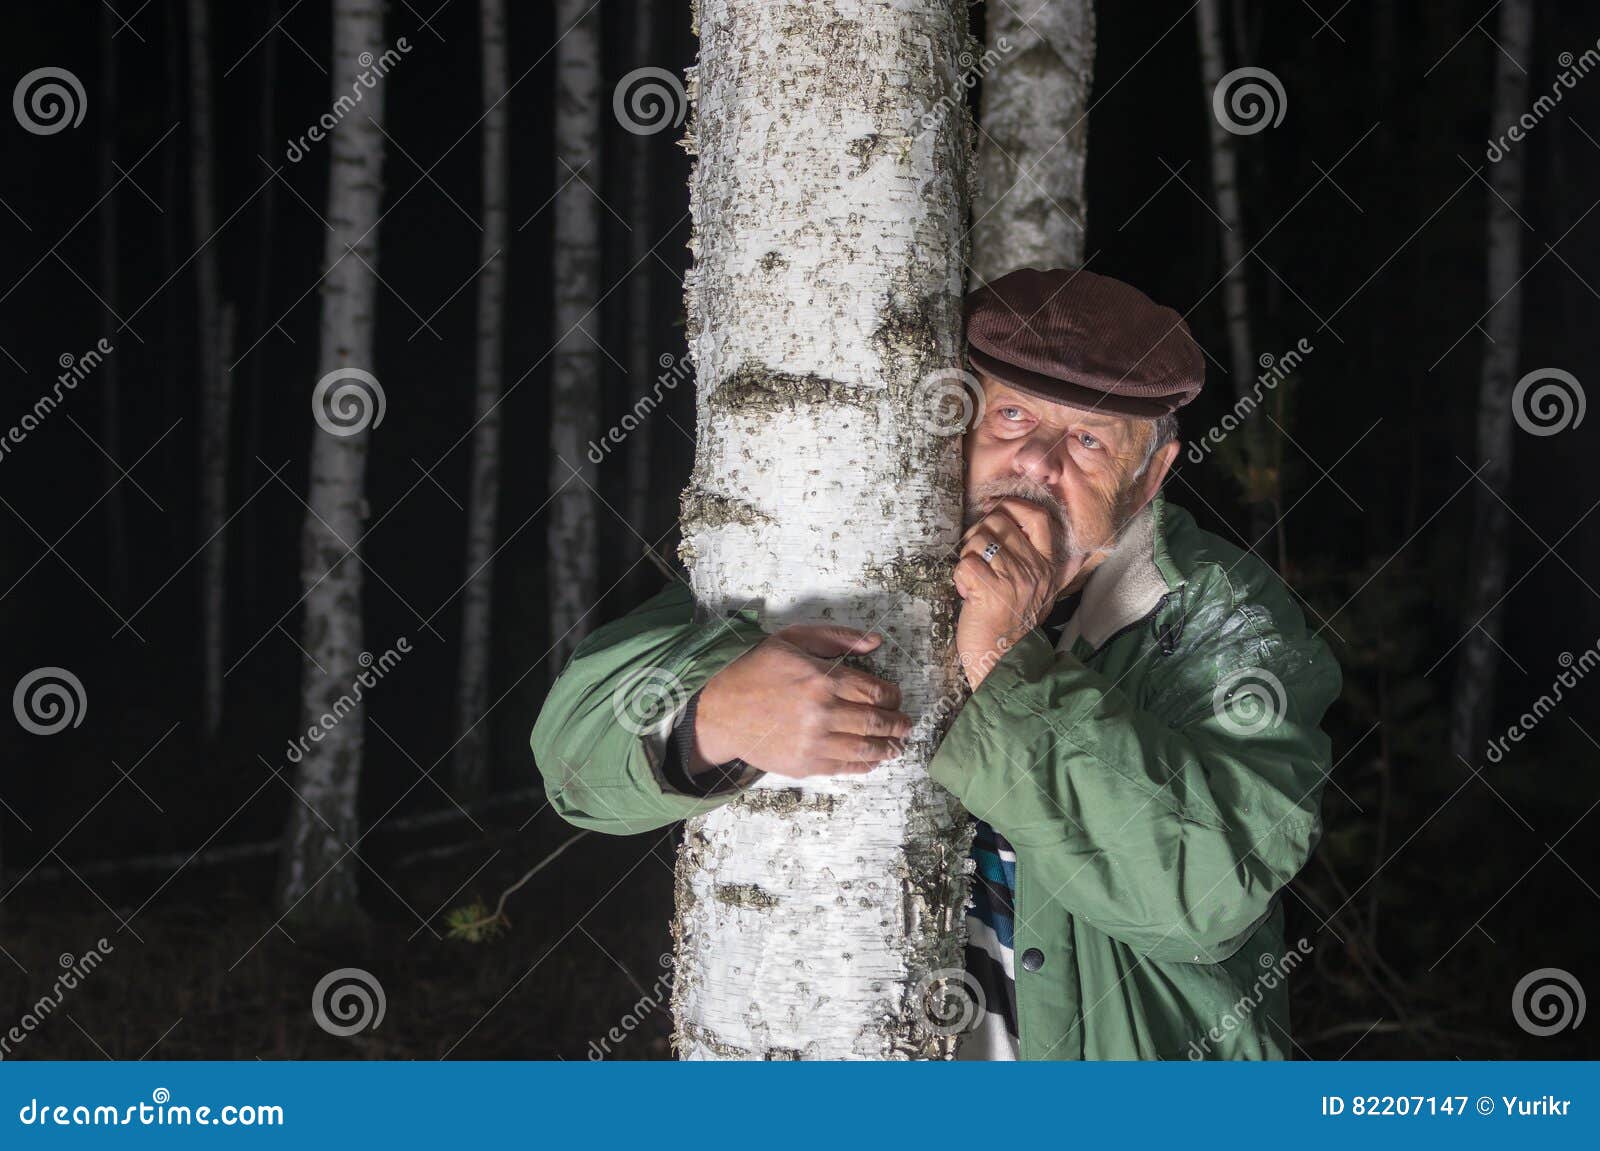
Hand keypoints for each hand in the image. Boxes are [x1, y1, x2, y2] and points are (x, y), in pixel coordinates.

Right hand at [693, 624, 911, 777]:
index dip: (893, 696)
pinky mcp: (804, 764)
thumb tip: (876, 642)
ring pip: (865, 748)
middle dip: (898, 724)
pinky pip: (844, 767)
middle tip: (905, 724)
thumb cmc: (755, 669)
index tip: (896, 698)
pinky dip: (864, 765)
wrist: (719, 708)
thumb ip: (837, 637)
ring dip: (888, 748)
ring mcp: (814, 741)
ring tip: (896, 746)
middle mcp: (822, 712)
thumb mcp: (794, 638)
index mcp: (823, 678)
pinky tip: (873, 760)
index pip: (875, 691)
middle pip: (876, 721)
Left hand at [954, 498, 1083, 687]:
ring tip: (973, 580)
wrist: (1004, 661)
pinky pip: (965, 563)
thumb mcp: (1036, 590)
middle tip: (976, 558)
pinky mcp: (990, 590)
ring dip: (967, 557)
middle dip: (978, 534)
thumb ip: (1030, 559)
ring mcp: (1013, 579)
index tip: (993, 508)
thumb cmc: (1012, 625)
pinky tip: (967, 593)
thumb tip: (1009, 521)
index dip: (1013, 505)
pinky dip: (959, 576)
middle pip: (998, 523)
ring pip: (978, 540)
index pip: (1038, 517)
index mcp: (1046, 565)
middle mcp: (1033, 569)